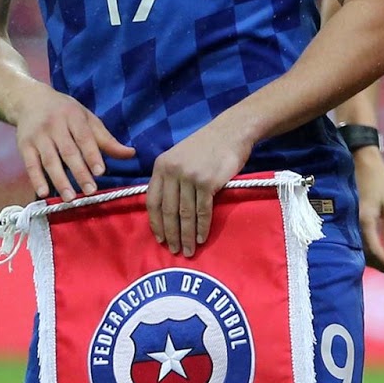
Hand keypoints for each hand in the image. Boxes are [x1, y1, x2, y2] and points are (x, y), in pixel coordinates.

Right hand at [15, 86, 135, 200]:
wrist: (30, 100)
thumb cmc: (64, 112)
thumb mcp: (86, 119)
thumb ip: (106, 139)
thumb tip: (131, 154)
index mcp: (73, 116)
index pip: (84, 137)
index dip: (92, 154)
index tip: (100, 172)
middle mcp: (54, 125)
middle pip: (68, 151)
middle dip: (79, 172)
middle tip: (90, 191)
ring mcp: (38, 136)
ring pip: (49, 160)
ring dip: (59, 180)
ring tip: (70, 198)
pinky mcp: (24, 145)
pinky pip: (30, 164)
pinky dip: (36, 179)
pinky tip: (44, 193)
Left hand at [146, 120, 254, 257]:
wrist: (231, 132)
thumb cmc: (205, 146)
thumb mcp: (179, 157)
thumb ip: (169, 178)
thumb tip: (165, 210)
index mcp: (161, 166)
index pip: (152, 201)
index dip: (155, 223)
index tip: (159, 239)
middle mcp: (172, 171)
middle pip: (168, 211)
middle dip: (171, 234)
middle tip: (174, 251)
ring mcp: (190, 177)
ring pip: (185, 214)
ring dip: (186, 236)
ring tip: (188, 251)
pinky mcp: (208, 182)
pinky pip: (202, 211)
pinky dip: (201, 228)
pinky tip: (201, 238)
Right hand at [354, 146, 383, 275]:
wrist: (359, 159)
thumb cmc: (379, 179)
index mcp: (365, 220)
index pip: (376, 251)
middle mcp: (352, 223)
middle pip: (363, 254)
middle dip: (379, 265)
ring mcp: (345, 220)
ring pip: (356, 248)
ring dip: (370, 258)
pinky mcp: (344, 217)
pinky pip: (352, 239)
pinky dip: (362, 248)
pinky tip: (372, 250)